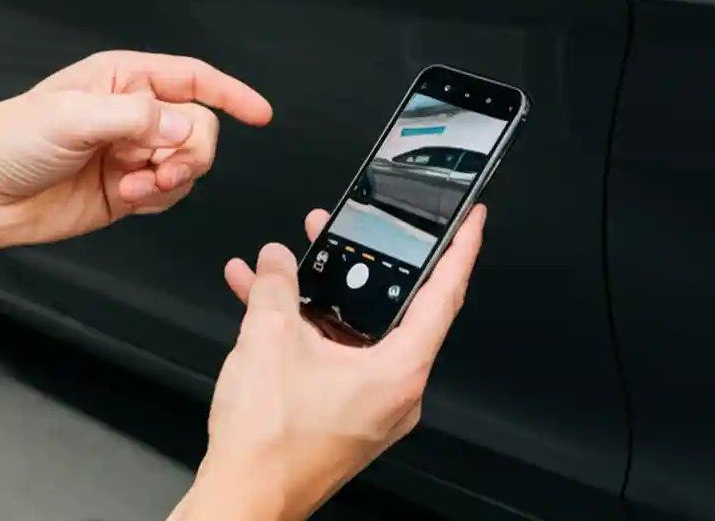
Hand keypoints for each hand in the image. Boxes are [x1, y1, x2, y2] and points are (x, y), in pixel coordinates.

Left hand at [0, 51, 271, 248]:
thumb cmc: (9, 142)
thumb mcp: (72, 116)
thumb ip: (137, 118)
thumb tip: (186, 126)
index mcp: (122, 78)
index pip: (193, 78)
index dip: (231, 93)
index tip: (260, 113)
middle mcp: (134, 113)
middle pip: (200, 126)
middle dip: (189, 151)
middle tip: (159, 166)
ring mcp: (133, 152)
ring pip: (190, 161)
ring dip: (173, 177)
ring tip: (137, 184)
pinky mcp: (130, 188)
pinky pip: (171, 191)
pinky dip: (159, 197)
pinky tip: (129, 195)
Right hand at [172, 205, 485, 520]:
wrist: (241, 501)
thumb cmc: (268, 445)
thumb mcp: (269, 338)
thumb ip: (276, 286)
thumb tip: (275, 260)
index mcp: (400, 371)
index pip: (445, 294)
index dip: (461, 250)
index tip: (473, 221)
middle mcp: (395, 391)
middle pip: (396, 308)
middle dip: (370, 261)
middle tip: (361, 225)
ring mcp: (369, 405)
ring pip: (356, 331)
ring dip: (325, 293)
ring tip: (296, 256)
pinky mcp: (342, 414)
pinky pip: (332, 356)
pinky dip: (305, 329)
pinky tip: (264, 302)